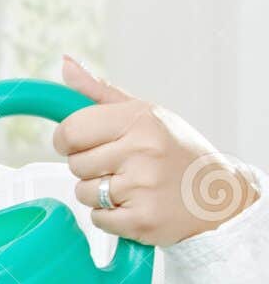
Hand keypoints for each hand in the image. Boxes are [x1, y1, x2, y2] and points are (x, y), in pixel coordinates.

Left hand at [55, 55, 258, 245]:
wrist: (218, 196)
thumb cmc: (175, 150)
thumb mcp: (145, 113)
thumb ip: (99, 92)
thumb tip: (65, 64)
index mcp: (140, 119)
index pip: (70, 131)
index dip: (68, 140)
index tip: (82, 143)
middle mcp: (142, 150)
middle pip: (74, 164)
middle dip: (89, 167)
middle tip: (120, 165)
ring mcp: (142, 187)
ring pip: (83, 193)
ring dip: (99, 194)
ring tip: (132, 185)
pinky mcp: (141, 220)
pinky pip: (97, 219)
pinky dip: (111, 217)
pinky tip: (137, 205)